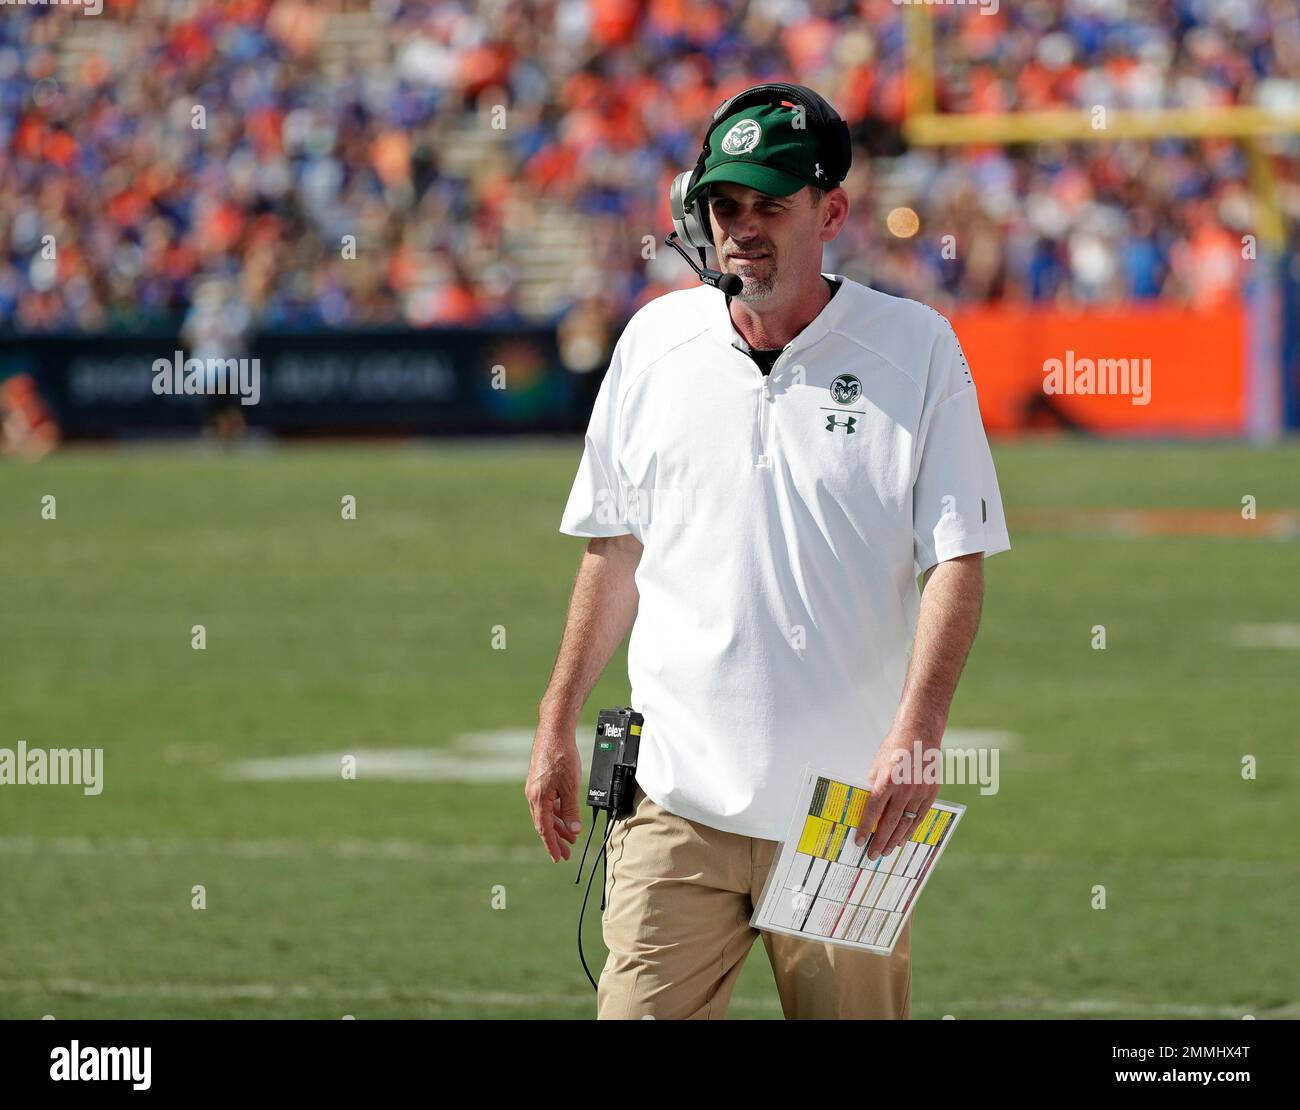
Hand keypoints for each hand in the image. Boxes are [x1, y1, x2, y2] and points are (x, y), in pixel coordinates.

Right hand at [524, 721, 584, 862]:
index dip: (552, 845)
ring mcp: (536, 787)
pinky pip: (548, 802)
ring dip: (559, 825)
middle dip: (556, 839)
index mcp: (538, 799)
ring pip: (547, 813)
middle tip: (567, 853)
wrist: (554, 732)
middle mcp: (533, 795)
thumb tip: (574, 829)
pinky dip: (557, 811)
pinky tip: (566, 815)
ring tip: (571, 836)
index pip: (544, 829)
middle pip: (544, 823)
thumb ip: (571, 810)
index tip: (558, 858)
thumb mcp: (571, 787)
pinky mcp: (540, 780)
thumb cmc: (561, 756)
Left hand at [853, 726, 940, 861]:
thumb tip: (867, 810)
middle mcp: (905, 787)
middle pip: (890, 821)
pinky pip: (920, 817)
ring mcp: (921, 791)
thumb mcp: (877, 766)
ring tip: (886, 851)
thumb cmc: (894, 748)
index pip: (873, 810)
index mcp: (888, 779)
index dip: (866, 828)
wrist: (920, 734)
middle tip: (872, 854)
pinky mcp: (932, 792)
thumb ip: (873, 787)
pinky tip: (903, 838)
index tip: (859, 841)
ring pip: (907, 823)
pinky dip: (911, 829)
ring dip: (896, 839)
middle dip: (880, 840)